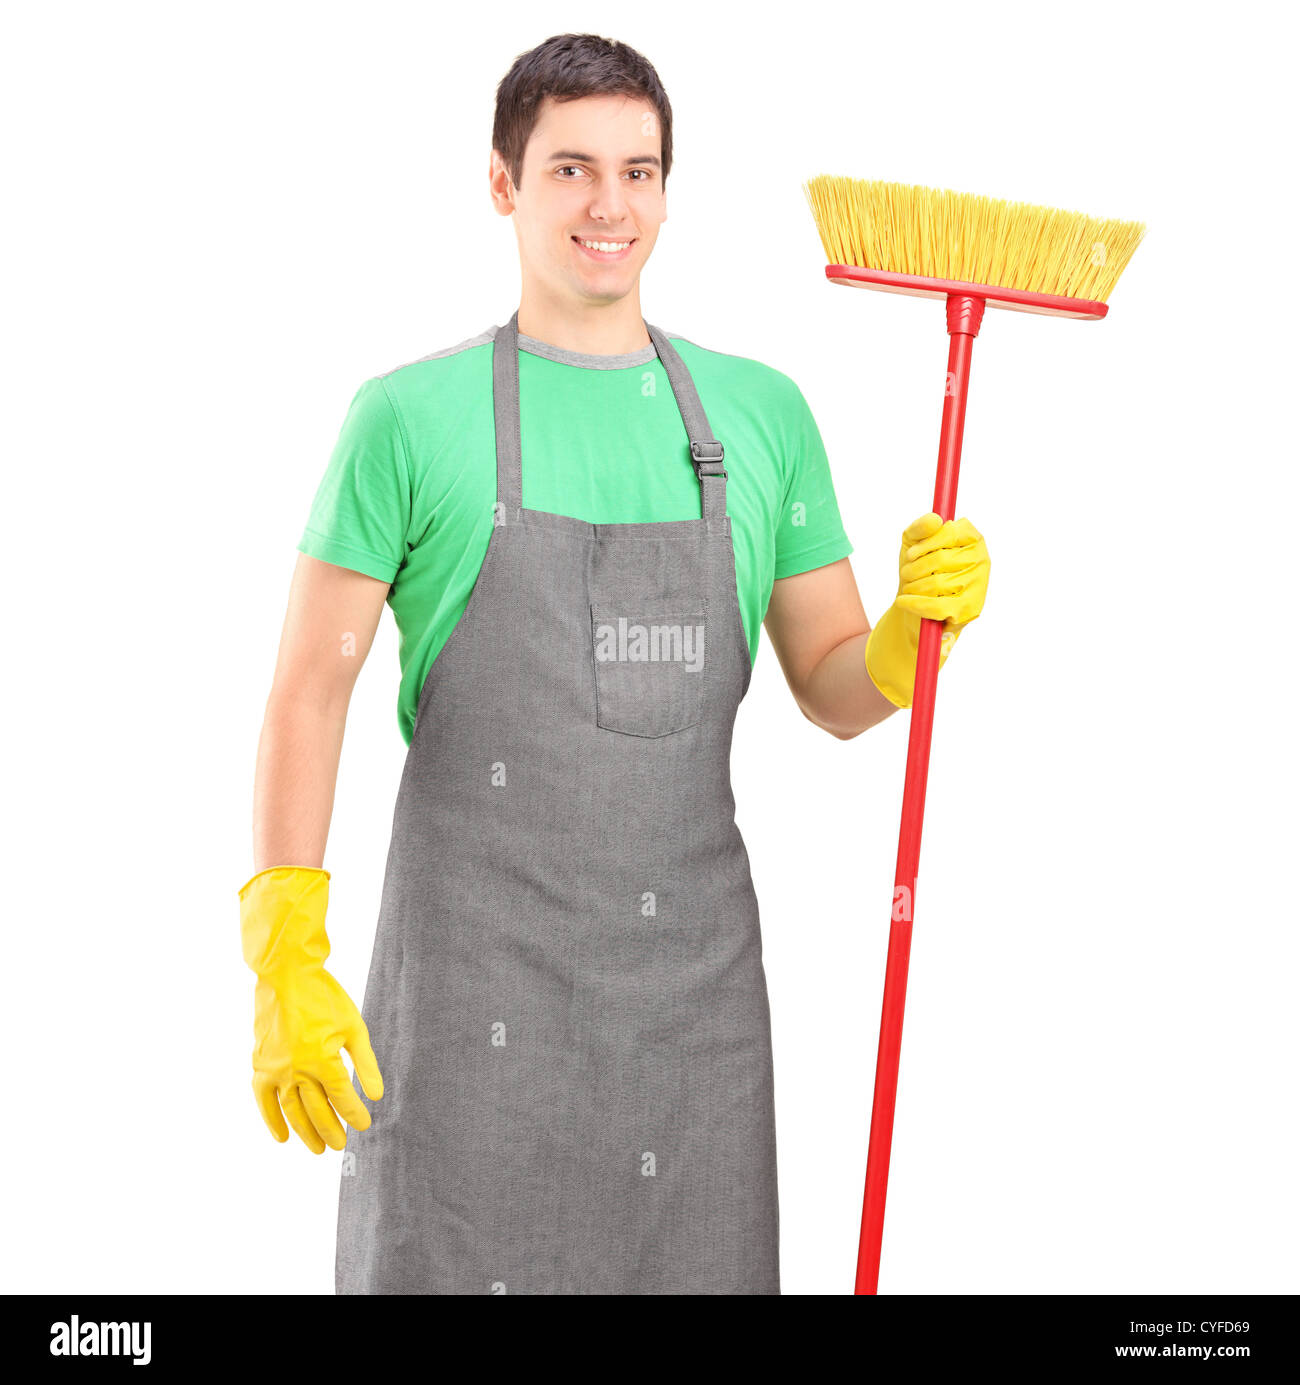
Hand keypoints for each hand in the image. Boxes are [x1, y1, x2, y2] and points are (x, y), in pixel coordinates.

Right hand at [239, 867, 383, 1152]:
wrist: (286, 976)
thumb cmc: (325, 998)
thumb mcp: (353, 1027)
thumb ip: (365, 1063)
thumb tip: (376, 1095)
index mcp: (324, 1059)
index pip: (343, 1098)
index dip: (355, 1114)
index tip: (364, 1125)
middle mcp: (298, 1070)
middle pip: (317, 1110)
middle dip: (332, 1130)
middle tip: (341, 1145)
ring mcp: (276, 1069)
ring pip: (292, 1111)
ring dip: (305, 1132)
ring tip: (318, 1149)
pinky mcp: (260, 1064)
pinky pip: (264, 1100)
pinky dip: (271, 1120)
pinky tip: (283, 1137)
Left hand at [865, 512, 989, 707]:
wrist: (915, 607)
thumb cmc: (917, 571)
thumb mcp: (911, 544)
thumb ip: (919, 528)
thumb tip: (935, 519)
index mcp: (972, 538)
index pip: (951, 532)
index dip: (926, 544)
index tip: (910, 554)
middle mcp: (982, 559)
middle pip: (941, 559)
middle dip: (915, 568)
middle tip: (906, 574)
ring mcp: (980, 585)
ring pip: (937, 583)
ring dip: (913, 586)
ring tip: (909, 588)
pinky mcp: (971, 610)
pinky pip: (938, 606)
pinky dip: (916, 604)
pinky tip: (904, 601)